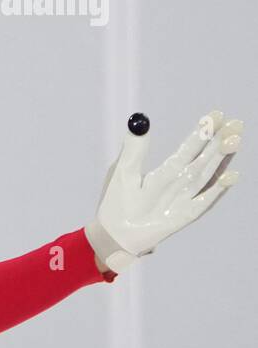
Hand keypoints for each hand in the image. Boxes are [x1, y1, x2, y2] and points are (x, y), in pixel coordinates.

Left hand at [85, 111, 241, 273]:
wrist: (111, 233)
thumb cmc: (117, 202)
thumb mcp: (123, 170)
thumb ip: (134, 148)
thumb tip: (139, 122)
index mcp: (166, 170)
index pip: (189, 147)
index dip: (203, 131)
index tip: (217, 114)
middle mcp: (180, 182)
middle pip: (204, 159)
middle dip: (219, 142)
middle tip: (235, 124)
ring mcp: (184, 198)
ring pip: (207, 175)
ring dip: (221, 159)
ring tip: (234, 140)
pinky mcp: (185, 215)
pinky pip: (204, 201)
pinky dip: (217, 189)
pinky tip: (230, 175)